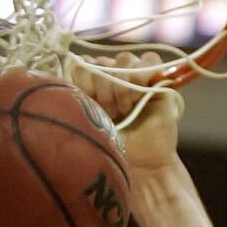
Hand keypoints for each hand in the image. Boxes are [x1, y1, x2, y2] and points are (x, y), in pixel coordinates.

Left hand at [71, 53, 182, 172]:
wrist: (143, 167)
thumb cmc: (114, 151)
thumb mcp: (88, 123)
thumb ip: (77, 96)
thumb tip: (70, 68)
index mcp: (91, 87)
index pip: (81, 65)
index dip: (83, 82)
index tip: (89, 105)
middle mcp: (111, 78)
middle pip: (101, 62)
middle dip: (102, 88)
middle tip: (110, 113)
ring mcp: (133, 77)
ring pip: (124, 59)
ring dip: (122, 84)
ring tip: (125, 108)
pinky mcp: (157, 79)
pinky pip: (150, 59)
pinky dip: (143, 73)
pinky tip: (140, 95)